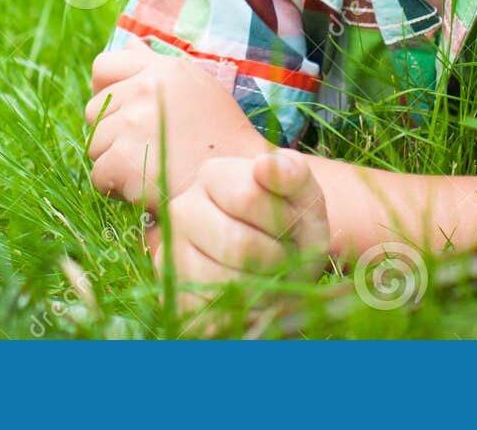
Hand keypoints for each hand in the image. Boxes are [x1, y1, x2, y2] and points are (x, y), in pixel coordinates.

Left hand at [85, 36, 269, 208]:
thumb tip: (128, 42)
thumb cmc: (220, 134)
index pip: (103, 67)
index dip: (105, 90)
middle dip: (111, 131)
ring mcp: (132, 123)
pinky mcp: (124, 158)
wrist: (239, 180)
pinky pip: (99, 174)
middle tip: (148, 147)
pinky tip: (146, 185)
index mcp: (162, 68)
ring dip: (114, 160)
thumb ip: (157, 64)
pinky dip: (116, 186)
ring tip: (152, 165)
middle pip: (95, 110)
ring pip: (94, 144)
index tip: (120, 111)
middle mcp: (144, 89)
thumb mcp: (197, 85)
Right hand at [144, 149, 330, 334]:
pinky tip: (251, 297)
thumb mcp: (305, 199)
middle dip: (276, 259)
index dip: (284, 220)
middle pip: (237, 244)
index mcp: (212, 175)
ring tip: (269, 276)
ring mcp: (171, 254)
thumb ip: (294, 174)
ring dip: (263, 289)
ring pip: (224, 282)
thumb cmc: (292, 228)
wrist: (278, 269)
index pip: (248, 197)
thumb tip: (267, 164)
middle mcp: (181, 210)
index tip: (294, 224)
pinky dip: (245, 313)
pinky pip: (213, 312)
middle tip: (284, 257)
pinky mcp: (172, 296)